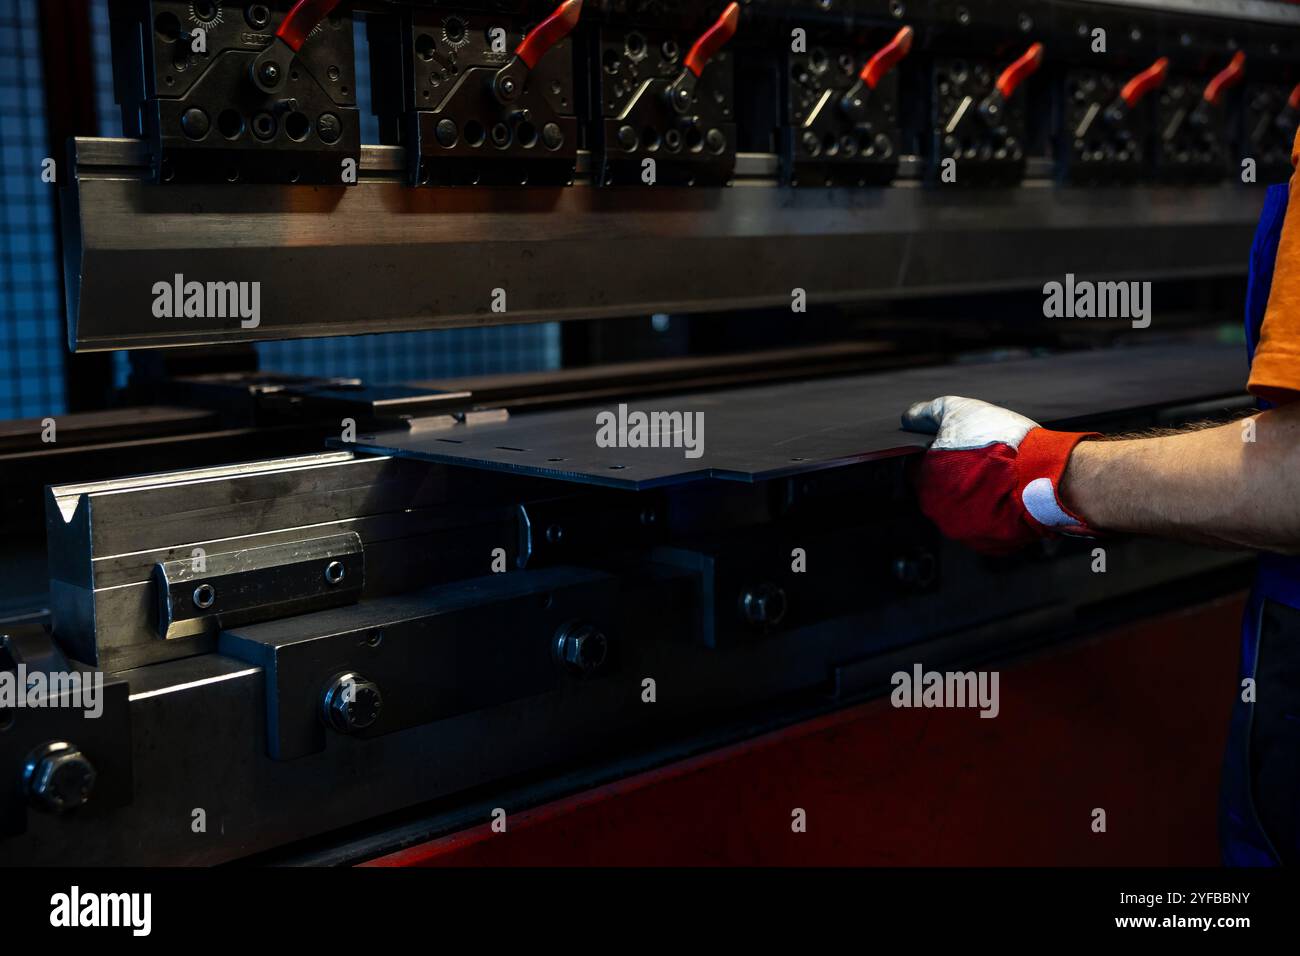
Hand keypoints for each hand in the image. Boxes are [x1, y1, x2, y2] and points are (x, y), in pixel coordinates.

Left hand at [901, 396, 1099, 553]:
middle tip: (984, 460)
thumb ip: (927, 414)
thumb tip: (909, 418)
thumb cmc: (1004, 442)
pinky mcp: (986, 544)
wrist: (1047, 474)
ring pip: (962, 509)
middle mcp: (937, 511)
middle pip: (941, 489)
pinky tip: (1008, 495)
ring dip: (976, 494)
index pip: (921, 466)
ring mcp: (961, 531)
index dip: (941, 452)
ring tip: (1000, 476)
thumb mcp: (960, 410)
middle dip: (958, 474)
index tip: (962, 446)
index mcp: (925, 480)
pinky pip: (984, 526)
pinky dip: (993, 512)